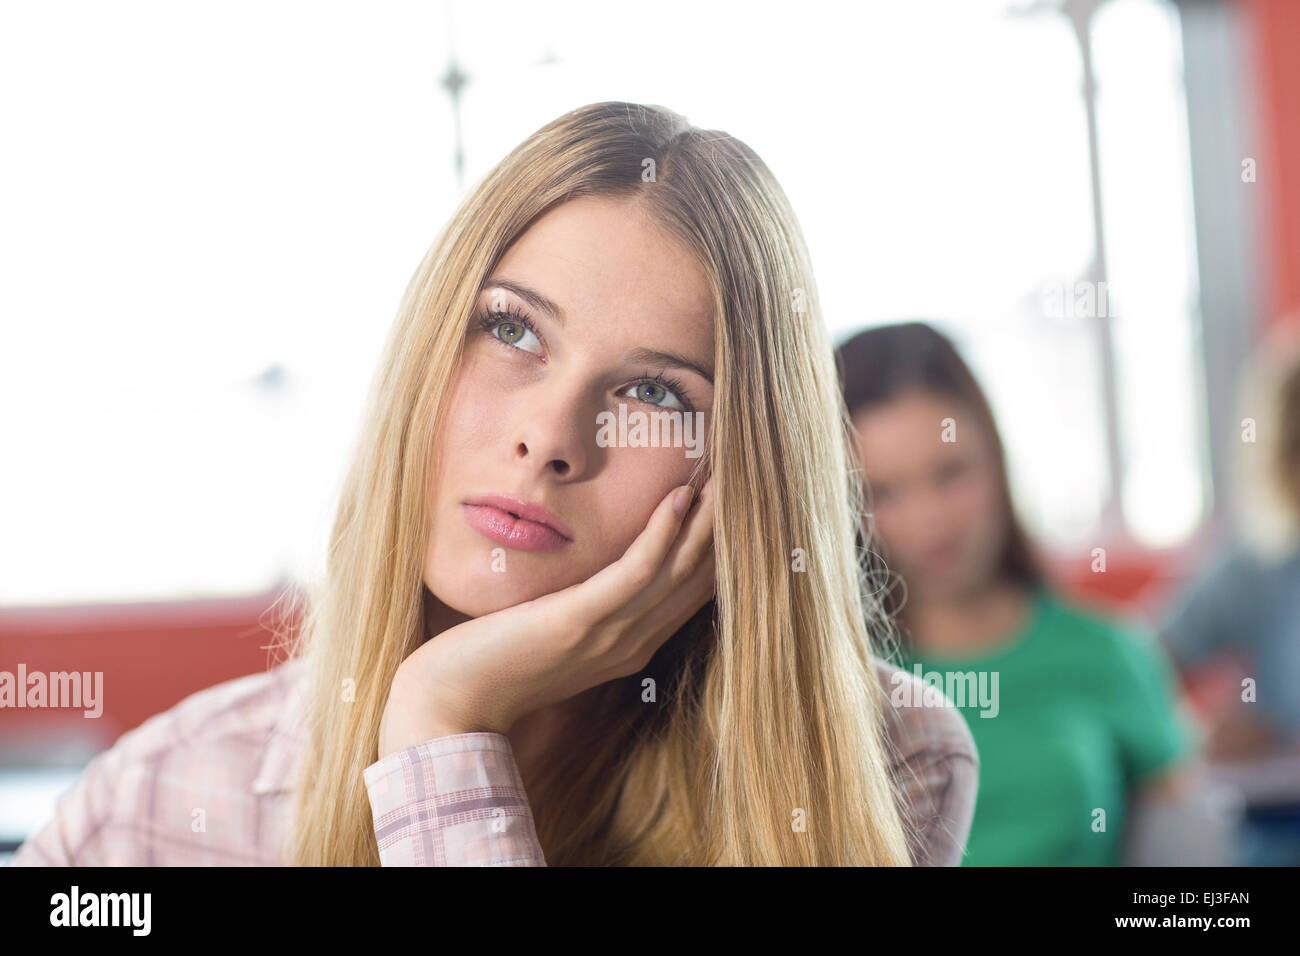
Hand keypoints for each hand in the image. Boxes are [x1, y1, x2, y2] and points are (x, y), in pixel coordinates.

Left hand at [378, 477, 715, 758]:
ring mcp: (610, 634)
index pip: (694, 591)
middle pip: (697, 578)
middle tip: (744, 474)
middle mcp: (632, 642)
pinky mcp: (579, 620)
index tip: (735, 501)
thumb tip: (599, 564)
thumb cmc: (494, 661)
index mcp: (631, 645)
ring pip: (678, 570)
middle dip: (725, 527)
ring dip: (706, 520)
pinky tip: (678, 496)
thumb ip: (587, 605)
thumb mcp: (555, 629)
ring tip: (724, 474)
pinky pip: (635, 572)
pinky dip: (662, 533)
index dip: (720, 547)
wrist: (451, 702)